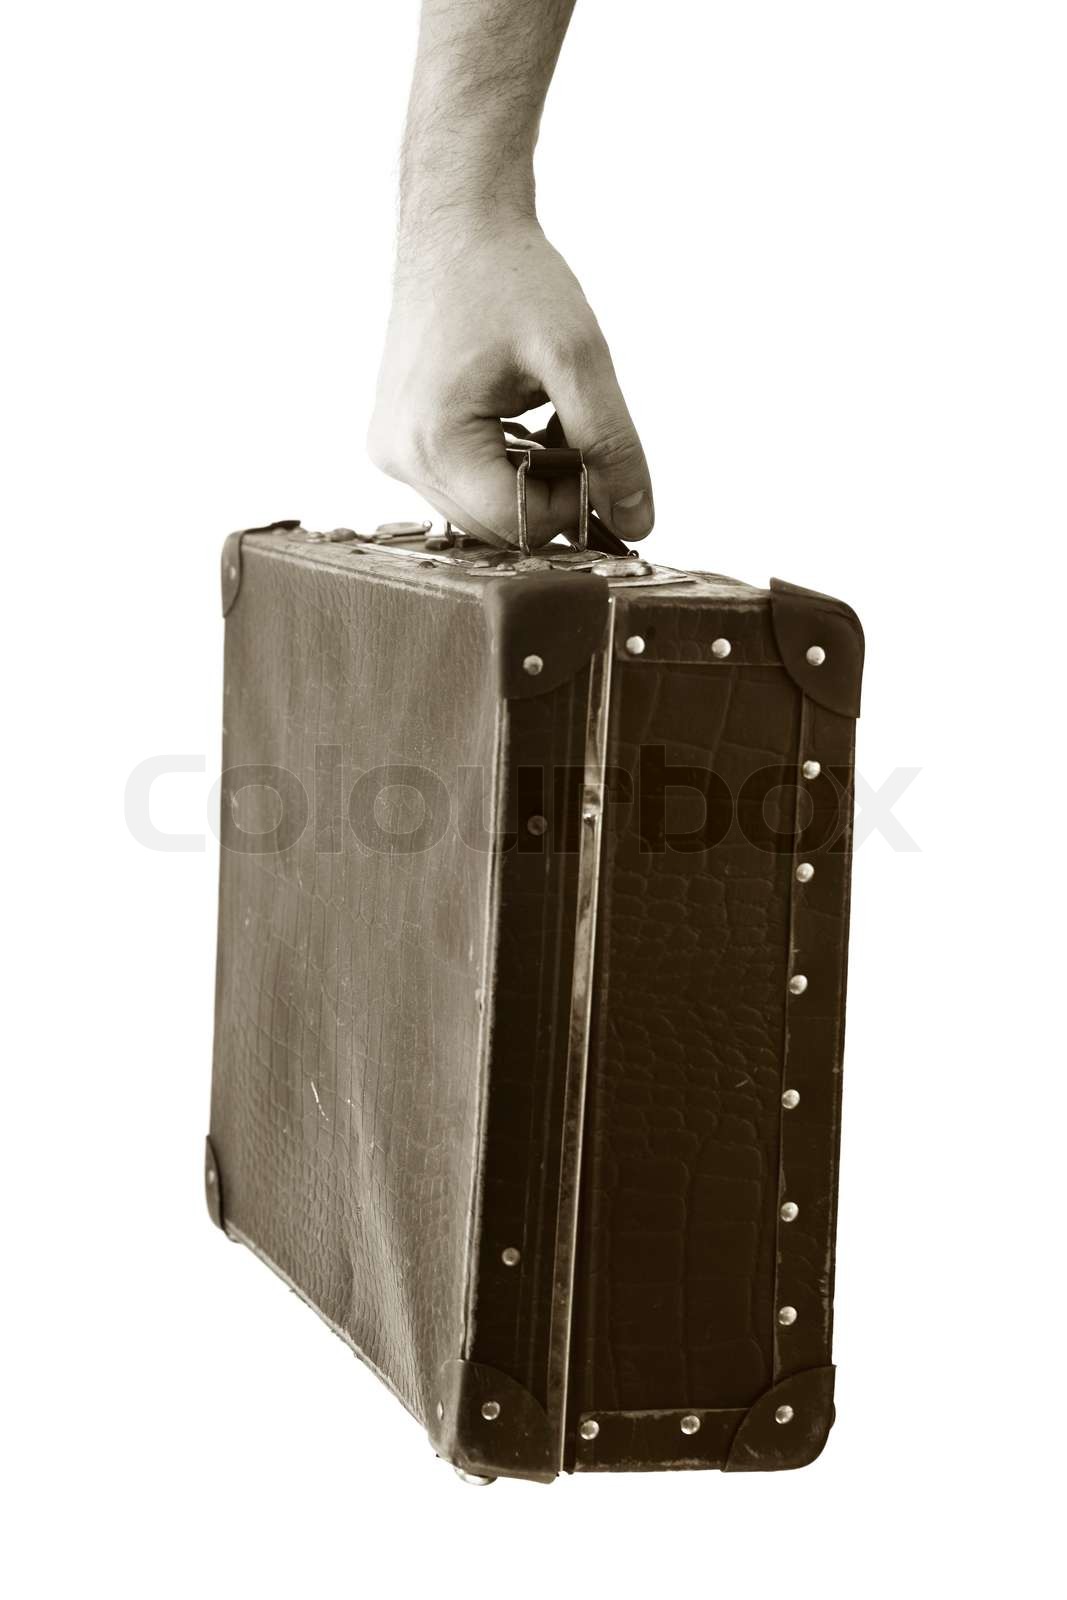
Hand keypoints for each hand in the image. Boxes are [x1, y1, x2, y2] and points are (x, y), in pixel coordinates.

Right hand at [368, 219, 652, 548]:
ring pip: (483, 512)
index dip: (574, 505)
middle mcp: (399, 458)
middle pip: (498, 528)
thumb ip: (612, 444)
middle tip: (574, 426)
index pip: (518, 525)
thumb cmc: (510, 275)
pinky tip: (520, 416)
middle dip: (551, 493)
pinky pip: (465, 485)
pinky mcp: (399, 442)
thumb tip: (638, 521)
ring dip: (530, 480)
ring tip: (546, 412)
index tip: (600, 454)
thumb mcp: (578, 358)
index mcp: (432, 443)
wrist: (459, 223)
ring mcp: (392, 452)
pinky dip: (505, 466)